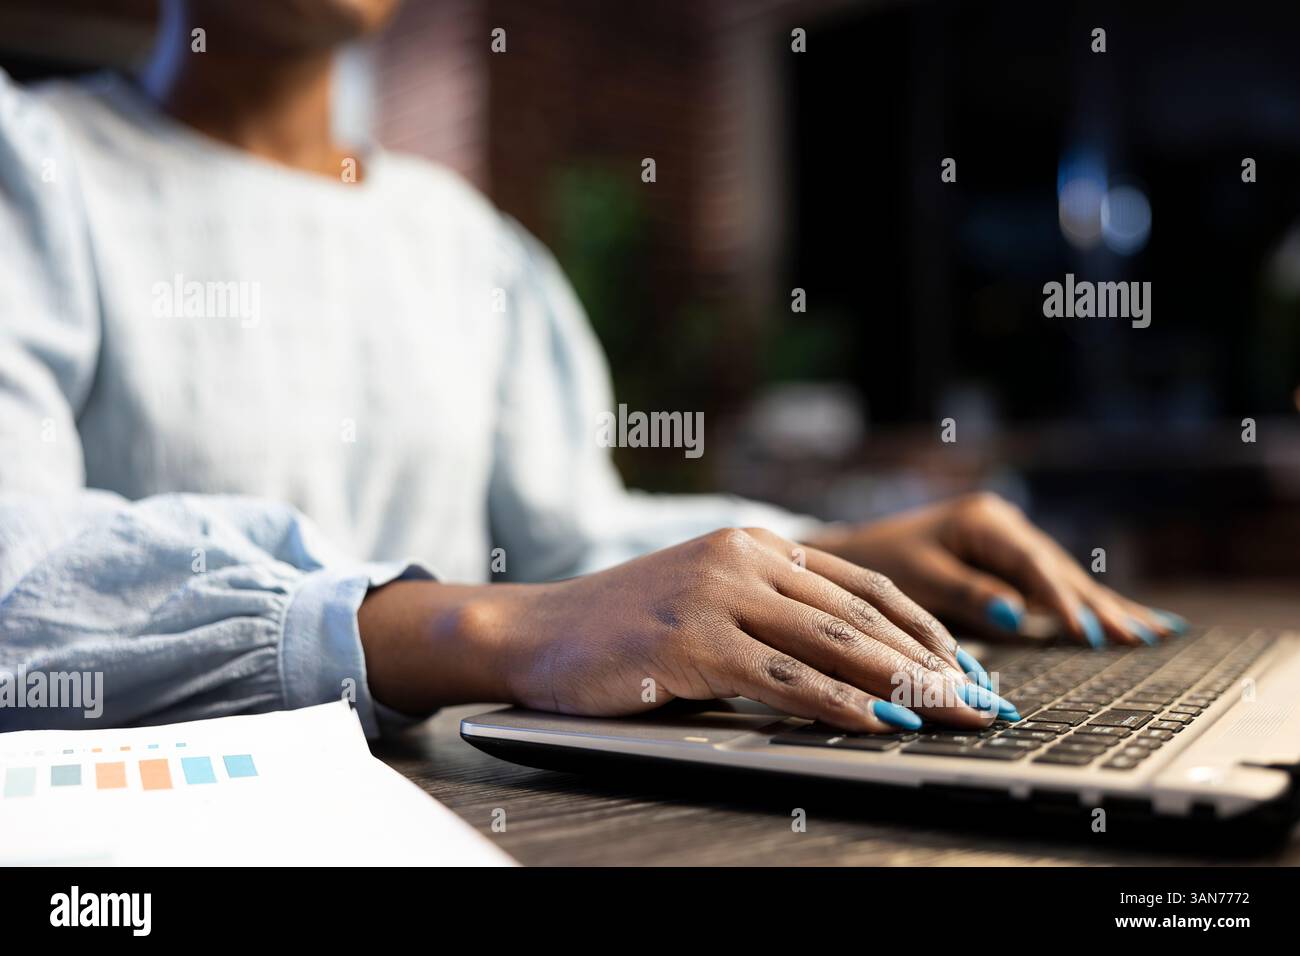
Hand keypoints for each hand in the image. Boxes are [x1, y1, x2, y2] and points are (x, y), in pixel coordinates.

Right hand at [359, 527, 1019, 731]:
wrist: (536, 630)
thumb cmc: (622, 626)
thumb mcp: (705, 600)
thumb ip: (772, 613)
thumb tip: (854, 664)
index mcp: (756, 544)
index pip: (863, 584)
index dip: (924, 626)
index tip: (968, 666)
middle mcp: (745, 558)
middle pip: (862, 614)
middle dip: (933, 661)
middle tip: (982, 700)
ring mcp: (718, 596)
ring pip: (835, 643)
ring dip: (904, 683)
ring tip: (953, 715)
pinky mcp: (694, 641)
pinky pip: (786, 678)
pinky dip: (842, 704)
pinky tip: (881, 724)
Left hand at [807, 492, 1188, 647]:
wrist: (855, 555)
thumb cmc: (879, 564)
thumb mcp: (918, 578)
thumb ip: (968, 593)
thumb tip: (1017, 613)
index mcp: (984, 520)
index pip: (1033, 564)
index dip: (1063, 601)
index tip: (1090, 634)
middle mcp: (1005, 524)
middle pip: (1060, 570)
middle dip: (1101, 606)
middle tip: (1141, 639)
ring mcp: (1012, 541)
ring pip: (1066, 578)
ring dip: (1107, 607)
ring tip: (1159, 632)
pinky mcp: (1012, 562)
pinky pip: (1056, 587)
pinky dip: (1090, 606)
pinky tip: (1135, 620)